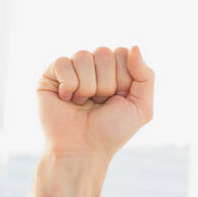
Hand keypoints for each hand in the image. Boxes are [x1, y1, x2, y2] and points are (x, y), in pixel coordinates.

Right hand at [35, 46, 153, 160]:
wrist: (83, 150)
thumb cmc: (112, 131)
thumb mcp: (141, 107)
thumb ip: (146, 76)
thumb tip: (134, 46)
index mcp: (116, 72)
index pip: (124, 53)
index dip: (124, 79)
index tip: (119, 99)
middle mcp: (94, 68)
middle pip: (104, 52)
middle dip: (106, 84)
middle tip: (100, 103)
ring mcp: (73, 69)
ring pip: (84, 56)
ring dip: (88, 87)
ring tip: (84, 103)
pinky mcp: (51, 74)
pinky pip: (63, 62)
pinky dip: (70, 85)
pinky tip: (68, 99)